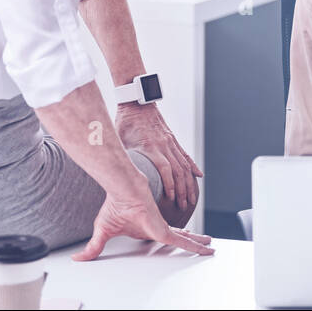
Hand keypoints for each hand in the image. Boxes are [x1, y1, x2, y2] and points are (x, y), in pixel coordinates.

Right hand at [71, 187, 213, 261]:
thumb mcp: (103, 231)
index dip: (175, 237)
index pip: (164, 236)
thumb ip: (94, 247)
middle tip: (205, 244)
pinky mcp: (164, 229)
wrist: (123, 189)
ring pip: (185, 240)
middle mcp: (157, 228)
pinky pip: (183, 241)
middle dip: (192, 240)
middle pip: (178, 237)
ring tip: (211, 246)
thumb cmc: (114, 204)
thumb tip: (78, 258)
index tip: (184, 237)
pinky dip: (195, 245)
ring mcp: (162, 228)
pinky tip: (206, 247)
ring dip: (198, 243)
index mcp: (146, 229)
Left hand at [115, 102, 201, 225]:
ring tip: (191, 198)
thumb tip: (113, 176)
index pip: (165, 169)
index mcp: (150, 146)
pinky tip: (198, 176)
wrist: (137, 104)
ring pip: (184, 165)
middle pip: (178, 171)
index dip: (169, 185)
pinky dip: (193, 167)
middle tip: (184, 207)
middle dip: (182, 190)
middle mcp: (164, 145)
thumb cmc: (125, 123)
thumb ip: (122, 157)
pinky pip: (185, 155)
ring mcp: (170, 142)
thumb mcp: (120, 141)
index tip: (170, 199)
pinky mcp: (173, 139)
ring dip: (189, 183)